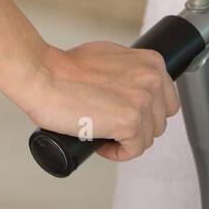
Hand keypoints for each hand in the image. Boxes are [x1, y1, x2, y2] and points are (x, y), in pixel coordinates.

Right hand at [22, 40, 180, 161]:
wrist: (42, 75)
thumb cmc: (64, 68)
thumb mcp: (108, 57)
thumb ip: (129, 70)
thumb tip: (134, 88)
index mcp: (150, 62)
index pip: (166, 99)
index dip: (146, 111)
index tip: (125, 112)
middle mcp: (151, 79)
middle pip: (159, 121)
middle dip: (136, 126)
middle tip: (110, 122)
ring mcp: (143, 101)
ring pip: (147, 137)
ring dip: (126, 139)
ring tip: (101, 130)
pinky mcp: (130, 123)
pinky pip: (133, 150)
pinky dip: (117, 152)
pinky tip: (99, 142)